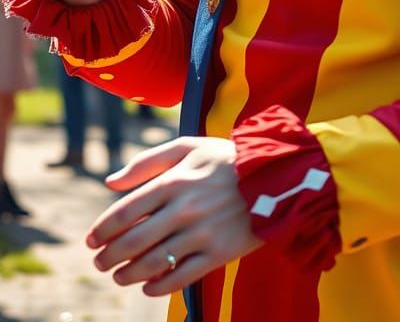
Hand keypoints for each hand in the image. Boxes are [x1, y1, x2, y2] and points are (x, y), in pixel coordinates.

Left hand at [86, 137, 260, 295]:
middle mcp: (185, 208)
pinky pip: (183, 278)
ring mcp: (203, 233)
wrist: (275, 176)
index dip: (103, 229)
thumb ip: (147, 161)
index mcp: (175, 180)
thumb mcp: (188, 147)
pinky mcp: (220, 253)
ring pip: (155, 263)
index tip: (91, 240)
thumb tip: (110, 182)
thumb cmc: (225, 159)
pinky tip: (147, 287)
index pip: (126, 211)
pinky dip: (159, 287)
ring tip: (118, 277)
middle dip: (110, 256)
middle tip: (99, 263)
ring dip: (129, 274)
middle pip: (135, 241)